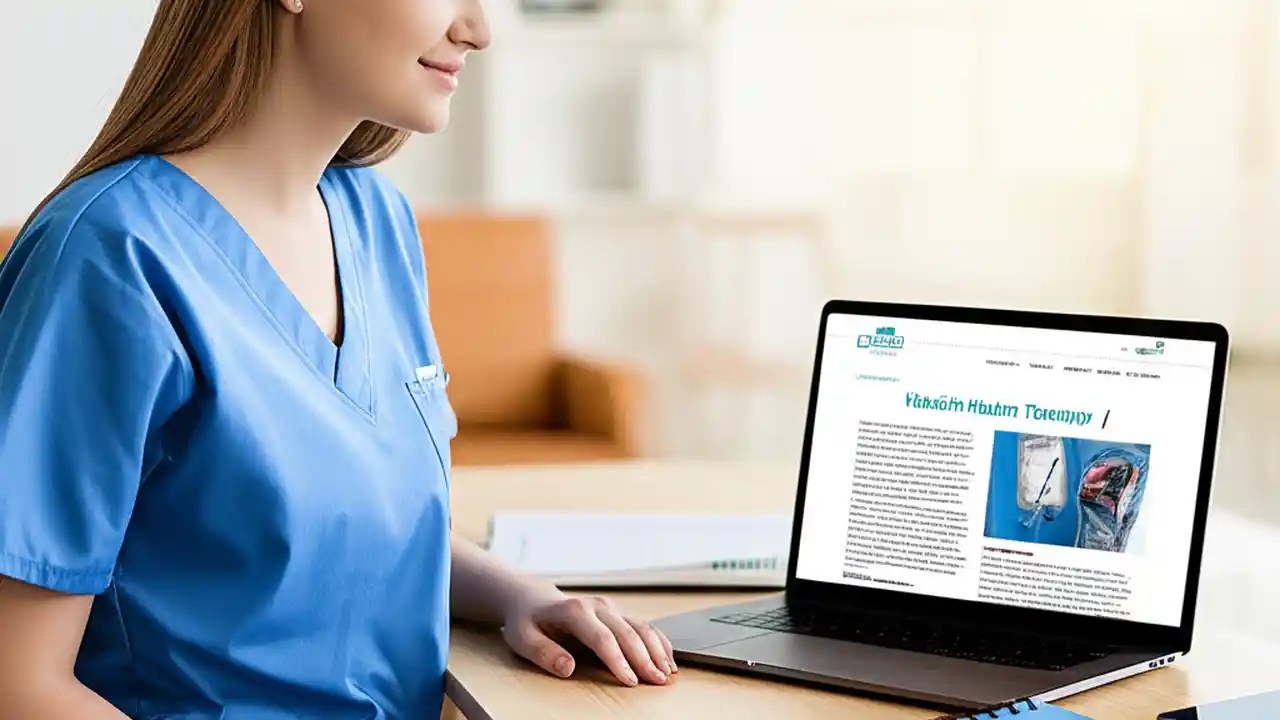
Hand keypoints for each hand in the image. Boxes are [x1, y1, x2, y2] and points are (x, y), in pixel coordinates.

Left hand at [501, 586, 677, 686]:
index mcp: (575, 611)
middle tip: (657, 682)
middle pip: (627, 632)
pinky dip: (659, 642)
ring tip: (668, 673)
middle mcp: (597, 606)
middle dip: (645, 658)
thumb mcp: (523, 638)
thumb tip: (568, 668)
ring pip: (641, 627)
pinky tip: (669, 659)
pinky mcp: (618, 613)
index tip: (630, 681)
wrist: (533, 600)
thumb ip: (544, 653)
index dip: (618, 660)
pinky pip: (644, 625)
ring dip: (657, 650)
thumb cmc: (527, 622)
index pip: (602, 638)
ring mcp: (610, 608)